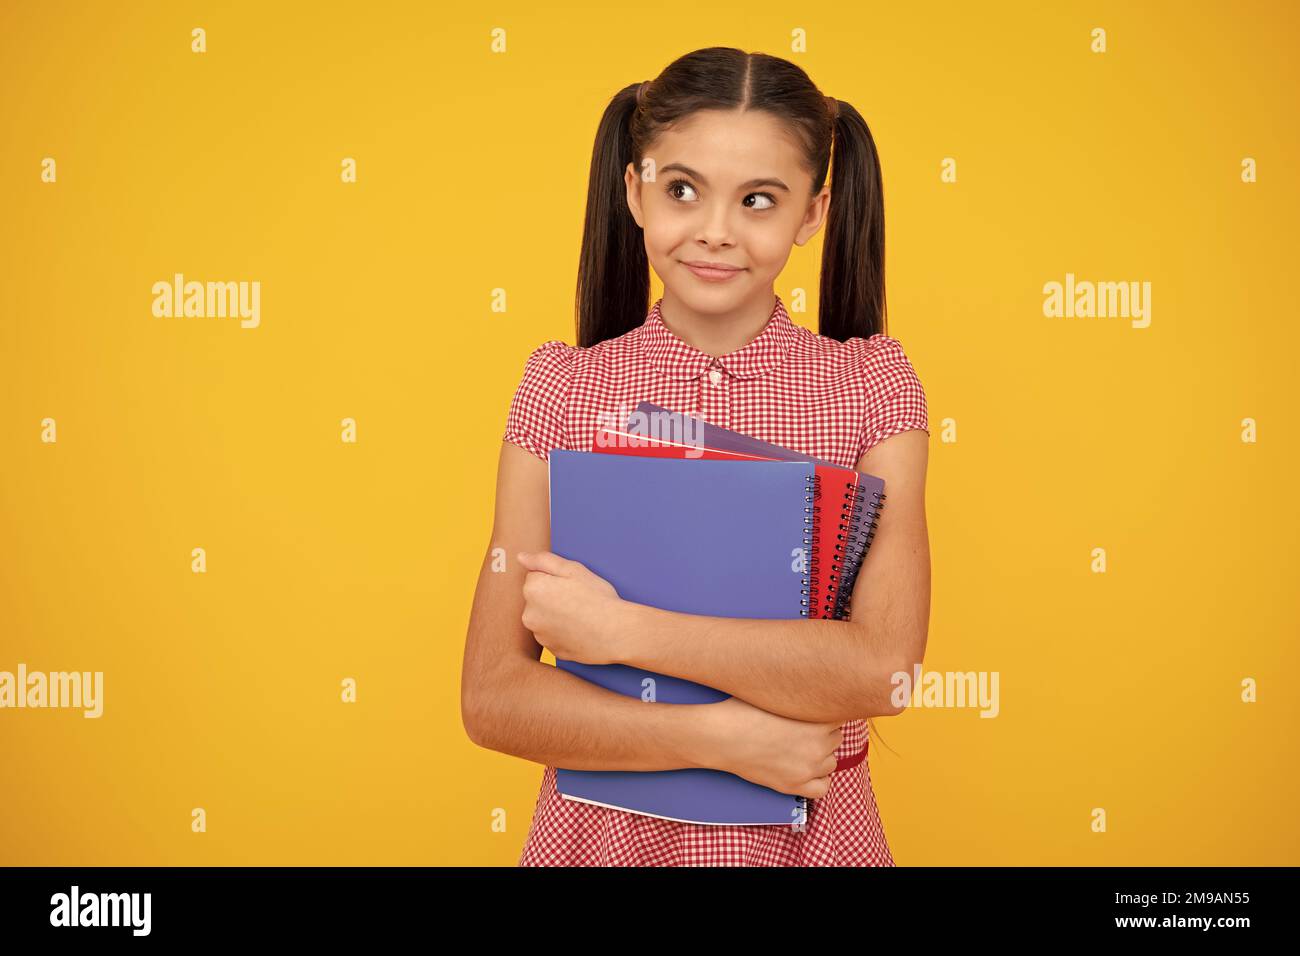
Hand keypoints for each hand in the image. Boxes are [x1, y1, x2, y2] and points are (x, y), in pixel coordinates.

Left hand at [517, 551, 627, 664]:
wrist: (615, 633)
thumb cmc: (597, 598)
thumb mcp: (573, 569)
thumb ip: (543, 560)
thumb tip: (521, 557)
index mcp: (532, 590)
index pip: (535, 576)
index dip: (556, 578)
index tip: (572, 585)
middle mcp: (529, 614)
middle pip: (538, 599)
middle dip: (552, 596)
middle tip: (578, 599)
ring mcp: (539, 635)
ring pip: (545, 618)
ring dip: (556, 615)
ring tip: (580, 615)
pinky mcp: (551, 649)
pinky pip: (554, 635)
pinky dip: (563, 632)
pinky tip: (580, 629)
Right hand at [703, 696, 842, 799]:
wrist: (720, 737)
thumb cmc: (742, 709)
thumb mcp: (775, 692)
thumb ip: (800, 691)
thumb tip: (813, 679)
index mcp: (817, 719)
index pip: (841, 715)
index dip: (827, 711)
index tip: (815, 710)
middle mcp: (818, 745)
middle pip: (837, 738)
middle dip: (824, 732)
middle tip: (803, 727)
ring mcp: (807, 768)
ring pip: (832, 762)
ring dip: (822, 755)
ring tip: (802, 746)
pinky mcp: (794, 786)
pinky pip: (823, 788)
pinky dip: (819, 779)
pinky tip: (806, 769)